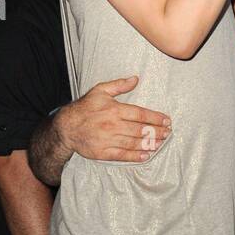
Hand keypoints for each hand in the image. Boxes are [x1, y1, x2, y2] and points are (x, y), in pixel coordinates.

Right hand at [56, 76, 171, 162]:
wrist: (66, 127)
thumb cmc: (84, 108)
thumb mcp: (100, 91)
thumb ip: (119, 85)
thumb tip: (135, 79)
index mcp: (114, 110)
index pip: (140, 114)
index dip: (156, 118)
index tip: (166, 120)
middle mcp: (112, 125)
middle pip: (140, 130)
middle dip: (157, 132)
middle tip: (168, 133)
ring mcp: (108, 140)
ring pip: (134, 143)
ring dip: (150, 144)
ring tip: (161, 143)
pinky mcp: (103, 153)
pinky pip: (123, 155)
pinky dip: (136, 156)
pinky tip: (146, 155)